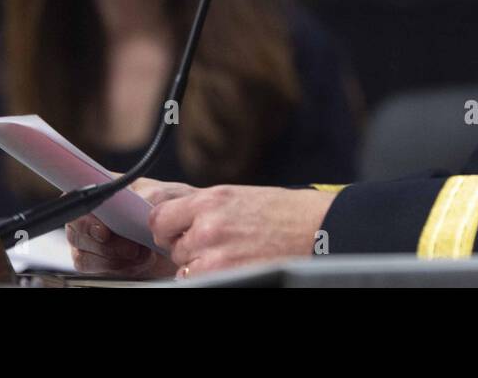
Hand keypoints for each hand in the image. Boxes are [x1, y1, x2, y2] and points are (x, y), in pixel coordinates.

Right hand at [66, 178, 194, 277]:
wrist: (191, 235)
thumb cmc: (178, 209)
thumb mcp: (171, 197)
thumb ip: (151, 196)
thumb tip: (135, 200)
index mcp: (110, 190)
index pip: (80, 195)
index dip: (84, 213)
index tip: (104, 230)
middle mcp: (97, 213)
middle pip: (76, 229)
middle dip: (105, 243)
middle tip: (132, 247)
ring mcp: (96, 239)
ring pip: (83, 253)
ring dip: (113, 258)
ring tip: (142, 253)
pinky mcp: (102, 261)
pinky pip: (95, 270)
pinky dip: (118, 268)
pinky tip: (138, 263)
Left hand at [149, 185, 337, 278]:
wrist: (317, 228)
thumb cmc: (285, 212)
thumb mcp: (239, 196)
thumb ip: (205, 208)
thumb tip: (178, 221)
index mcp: (210, 200)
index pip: (159, 218)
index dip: (167, 226)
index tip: (175, 230)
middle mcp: (207, 226)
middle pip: (173, 245)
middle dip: (190, 246)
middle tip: (220, 242)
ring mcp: (214, 256)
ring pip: (185, 267)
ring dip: (201, 264)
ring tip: (232, 254)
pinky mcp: (223, 277)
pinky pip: (199, 281)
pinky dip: (213, 278)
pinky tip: (235, 266)